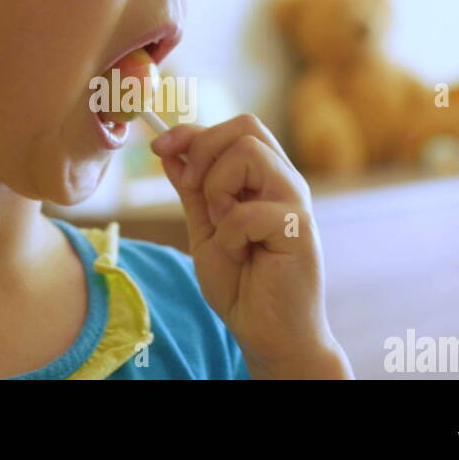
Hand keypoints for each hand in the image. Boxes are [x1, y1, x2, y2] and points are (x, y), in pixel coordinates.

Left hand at [150, 113, 352, 378]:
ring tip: (222, 226)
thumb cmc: (242, 285)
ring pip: (249, 153)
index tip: (159, 147)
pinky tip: (241, 254)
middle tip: (192, 189)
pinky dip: (230, 233)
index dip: (192, 131)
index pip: (235, 128)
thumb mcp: (205, 230)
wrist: (268, 333)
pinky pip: (248, 210)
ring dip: (218, 188)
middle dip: (203, 148)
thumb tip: (170, 153)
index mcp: (265, 179)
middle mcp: (284, 182)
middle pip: (246, 126)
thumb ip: (193, 191)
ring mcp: (295, 202)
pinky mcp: (299, 229)